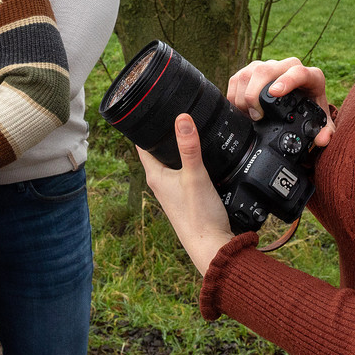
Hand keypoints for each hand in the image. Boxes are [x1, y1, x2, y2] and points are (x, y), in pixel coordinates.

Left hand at [137, 113, 234, 275]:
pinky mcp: (186, 197)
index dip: (144, 126)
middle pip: (158, 151)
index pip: (143, 144)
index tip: (149, 108)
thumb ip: (189, 147)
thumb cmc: (199, 216)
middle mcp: (160, 183)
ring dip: (179, 148)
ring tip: (189, 130)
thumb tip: (182, 117)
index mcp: (155, 175)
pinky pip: (185, 173)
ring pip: (173, 162)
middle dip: (165, 134)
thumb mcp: (195, 175)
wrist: (212, 247)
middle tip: (174, 112)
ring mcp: (173, 191)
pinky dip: (191, 162)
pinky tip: (204, 158)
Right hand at [227, 58, 334, 148]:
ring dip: (243, 97)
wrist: (301, 98)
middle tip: (256, 116)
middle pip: (265, 70)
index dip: (286, 80)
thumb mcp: (321, 121)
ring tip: (249, 116)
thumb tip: (321, 139)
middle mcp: (287, 66)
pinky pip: (237, 78)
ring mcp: (268, 66)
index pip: (297, 71)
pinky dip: (235, 96)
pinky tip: (240, 109)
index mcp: (310, 77)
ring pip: (248, 73)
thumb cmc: (312, 108)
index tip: (274, 93)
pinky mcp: (252, 70)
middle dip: (254, 94)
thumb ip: (326, 132)